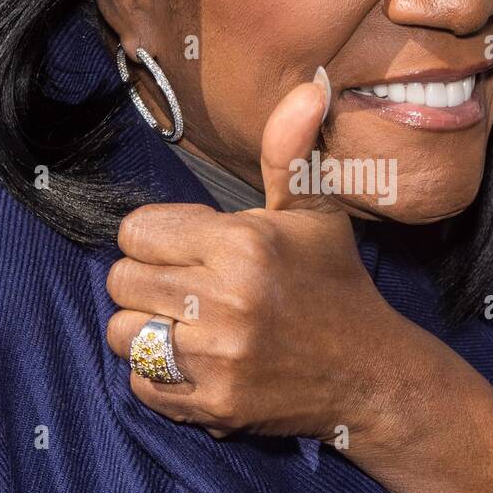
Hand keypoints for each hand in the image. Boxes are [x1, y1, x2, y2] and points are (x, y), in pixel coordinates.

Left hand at [105, 72, 492, 492]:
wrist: (371, 374)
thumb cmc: (335, 284)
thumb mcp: (316, 213)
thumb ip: (289, 153)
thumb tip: (309, 88)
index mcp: (242, 244)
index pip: (136, 231)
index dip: (157, 238)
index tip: (189, 250)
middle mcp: (226, 300)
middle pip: (121, 282)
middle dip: (147, 282)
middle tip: (187, 289)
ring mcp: (218, 358)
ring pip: (123, 333)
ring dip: (147, 330)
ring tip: (187, 326)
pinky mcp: (213, 404)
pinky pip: (140, 384)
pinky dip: (158, 376)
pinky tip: (196, 361)